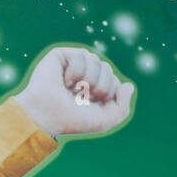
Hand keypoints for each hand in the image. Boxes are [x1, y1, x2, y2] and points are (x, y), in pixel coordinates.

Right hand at [14, 47, 134, 138]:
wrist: (48, 116)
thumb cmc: (72, 120)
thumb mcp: (104, 121)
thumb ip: (122, 108)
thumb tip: (128, 86)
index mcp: (94, 89)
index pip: (114, 82)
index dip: (108, 94)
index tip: (92, 104)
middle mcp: (84, 75)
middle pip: (107, 69)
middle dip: (100, 87)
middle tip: (82, 97)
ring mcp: (73, 64)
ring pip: (96, 60)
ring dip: (88, 79)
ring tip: (73, 89)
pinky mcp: (62, 55)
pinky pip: (82, 55)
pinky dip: (75, 72)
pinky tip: (64, 81)